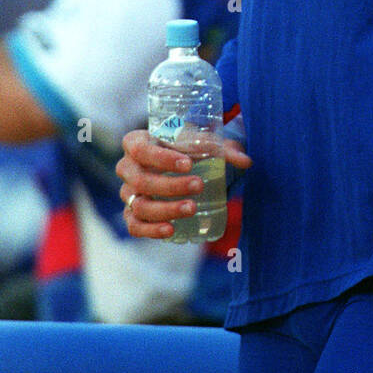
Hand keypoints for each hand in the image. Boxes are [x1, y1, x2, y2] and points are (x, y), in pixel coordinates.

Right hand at [117, 130, 251, 239]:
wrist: (178, 163)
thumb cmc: (187, 148)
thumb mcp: (202, 143)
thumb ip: (225, 150)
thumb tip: (247, 162)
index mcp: (136, 142)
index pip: (140, 149)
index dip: (162, 158)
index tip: (188, 163)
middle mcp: (126, 168)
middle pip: (140, 180)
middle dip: (170, 185)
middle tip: (198, 185)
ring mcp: (128, 193)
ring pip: (139, 205)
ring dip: (165, 209)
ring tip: (192, 208)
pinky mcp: (133, 214)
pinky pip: (135, 225)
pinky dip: (150, 230)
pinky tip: (171, 230)